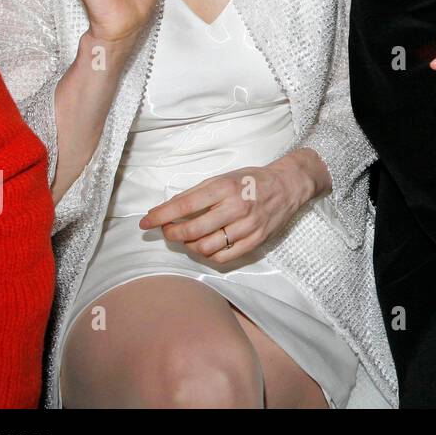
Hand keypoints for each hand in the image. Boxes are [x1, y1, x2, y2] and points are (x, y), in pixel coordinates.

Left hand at [137, 161, 309, 263]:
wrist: (288, 185)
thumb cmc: (252, 180)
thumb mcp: (224, 177)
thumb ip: (197, 193)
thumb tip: (169, 208)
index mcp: (225, 187)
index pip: (185, 205)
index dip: (161, 215)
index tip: (146, 222)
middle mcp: (236, 207)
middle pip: (193, 230)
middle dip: (173, 233)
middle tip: (167, 231)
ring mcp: (248, 226)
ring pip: (206, 247)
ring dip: (189, 246)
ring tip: (187, 238)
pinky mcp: (256, 240)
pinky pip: (224, 257)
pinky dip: (208, 255)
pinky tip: (205, 247)